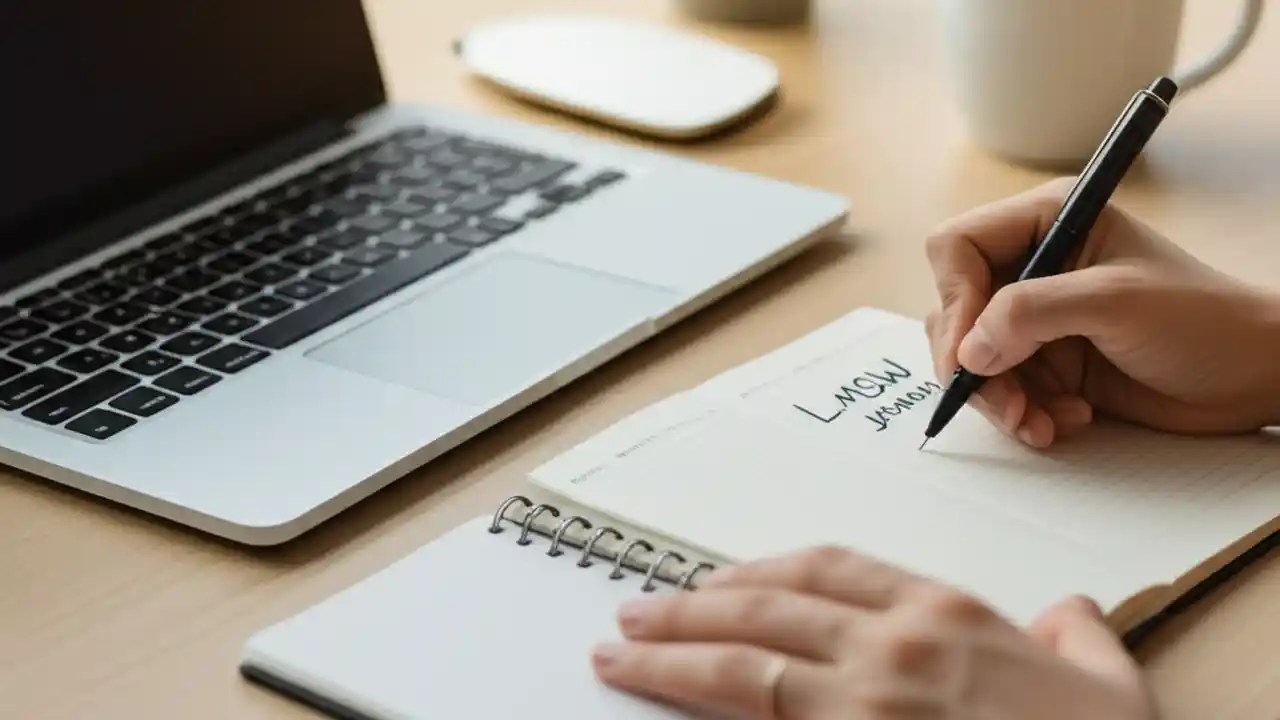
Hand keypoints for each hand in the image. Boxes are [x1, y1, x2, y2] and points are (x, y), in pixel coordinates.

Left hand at [592, 547, 1153, 719]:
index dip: (761, 569)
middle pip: (765, 609)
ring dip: (671, 658)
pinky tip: (669, 718)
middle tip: (637, 612)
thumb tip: (1067, 613)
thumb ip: (1076, 635)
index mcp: (945, 614)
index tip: (720, 581)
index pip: (829, 567)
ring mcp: (867, 707)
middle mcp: (894, 649)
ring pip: (743, 668)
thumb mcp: (1108, 680)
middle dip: (690, 610)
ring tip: (621, 654)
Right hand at [925, 179, 1279, 446]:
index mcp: (1048, 221)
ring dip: (1000, 398)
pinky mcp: (1046, 363)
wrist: (1252, 377)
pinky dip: (1023, 414)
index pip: (957, 247)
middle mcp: (1034, 265)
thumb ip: (1032, 312)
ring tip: (1041, 422)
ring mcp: (1037, 318)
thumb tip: (967, 349)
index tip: (971, 350)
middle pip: (955, 309)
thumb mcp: (1115, 303)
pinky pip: (1001, 390)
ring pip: (972, 358)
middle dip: (973, 363)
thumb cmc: (1202, 321)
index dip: (954, 299)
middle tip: (1006, 402)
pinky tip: (1065, 422)